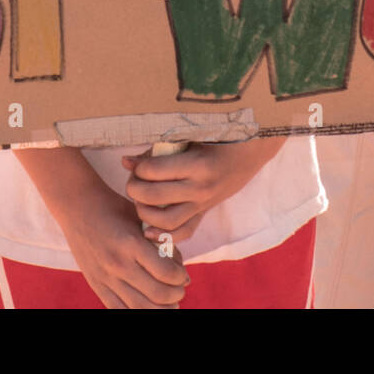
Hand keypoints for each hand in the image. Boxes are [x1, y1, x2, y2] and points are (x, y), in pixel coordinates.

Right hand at [52, 177, 189, 308]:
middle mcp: (118, 263)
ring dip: (160, 309)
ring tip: (168, 304)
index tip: (183, 275)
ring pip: (139, 308)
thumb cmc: (113, 208)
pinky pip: (117, 310)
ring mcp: (105, 277)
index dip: (180, 277)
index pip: (166, 272)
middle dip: (175, 295)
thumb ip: (160, 242)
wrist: (77, 206)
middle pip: (157, 294)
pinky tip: (147, 306)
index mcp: (132, 243)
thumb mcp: (140, 218)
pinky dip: (137, 312)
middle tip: (179, 290)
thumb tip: (179, 269)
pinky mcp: (96, 285)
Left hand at [122, 137, 285, 242]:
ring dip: (145, 213)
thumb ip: (157, 151)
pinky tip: (148, 229)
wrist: (248, 154)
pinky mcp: (204, 214)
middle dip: (135, 189)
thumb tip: (126, 162)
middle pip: (155, 196)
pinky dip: (163, 236)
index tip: (135, 163)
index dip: (139, 168)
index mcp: (197, 164)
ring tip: (139, 200)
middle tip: (132, 182)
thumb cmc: (215, 138)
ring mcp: (203, 204)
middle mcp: (200, 188)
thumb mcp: (188, 138)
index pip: (155, 171)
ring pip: (166, 221)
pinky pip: (183, 233)